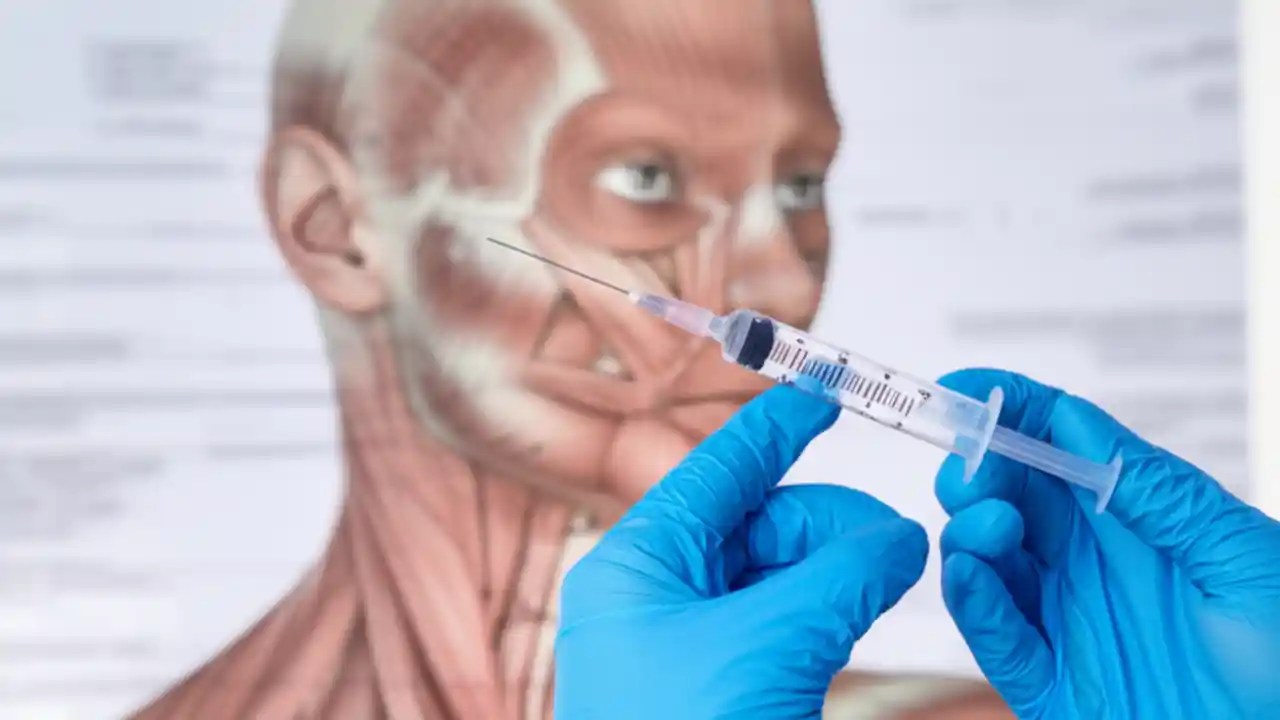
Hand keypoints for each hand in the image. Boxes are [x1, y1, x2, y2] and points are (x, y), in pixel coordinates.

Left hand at [555, 384, 927, 718]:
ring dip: (839, 570)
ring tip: (891, 578)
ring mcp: (687, 646)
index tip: (827, 389)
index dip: (777, 427)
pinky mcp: (722, 687)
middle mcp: (655, 597)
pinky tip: (863, 611)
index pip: (716, 471)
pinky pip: (783, 624)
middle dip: (831, 521)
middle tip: (900, 543)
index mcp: (636, 567)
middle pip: (758, 523)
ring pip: (779, 576)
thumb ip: (838, 574)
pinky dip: (828, 611)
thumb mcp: (766, 646)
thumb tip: (900, 533)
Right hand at [936, 369, 1279, 718]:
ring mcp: (1063, 620)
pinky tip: (971, 575)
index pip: (1055, 445)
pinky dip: (972, 602)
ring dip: (970, 533)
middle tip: (973, 468)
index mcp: (1135, 517)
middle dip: (975, 469)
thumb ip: (1157, 491)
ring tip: (993, 526)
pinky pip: (995, 637)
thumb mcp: (1241, 556)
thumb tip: (1074, 419)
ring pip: (984, 560)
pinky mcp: (1048, 683)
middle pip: (1005, 495)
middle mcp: (1090, 562)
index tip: (962, 390)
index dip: (1005, 410)